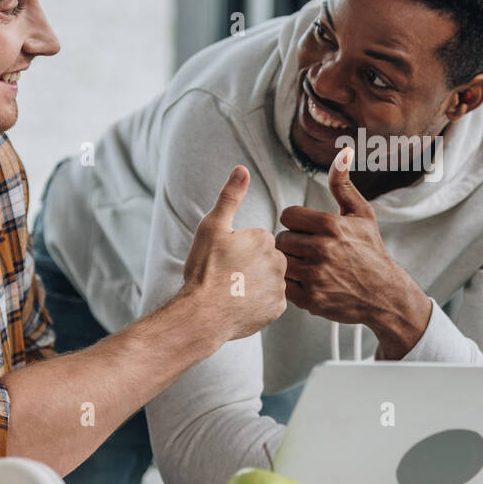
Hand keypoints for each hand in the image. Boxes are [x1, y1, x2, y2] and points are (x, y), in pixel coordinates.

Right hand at [181, 166, 287, 342]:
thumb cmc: (204, 270)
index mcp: (264, 238)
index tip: (226, 260)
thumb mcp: (212, 227)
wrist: (202, 314)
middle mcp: (278, 260)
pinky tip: (242, 304)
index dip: (240, 250)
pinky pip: (271, 301)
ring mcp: (280, 286)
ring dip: (256, 284)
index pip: (258, 240)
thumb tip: (242, 169)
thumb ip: (230, 196)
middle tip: (229, 276)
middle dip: (252, 266)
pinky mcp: (277, 308)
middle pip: (267, 259)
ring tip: (233, 291)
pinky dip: (259, 303)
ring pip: (270, 280)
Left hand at [277, 147, 430, 356]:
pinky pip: (284, 285)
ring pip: (280, 262)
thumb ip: (343, 184)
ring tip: (307, 265)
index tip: (307, 230)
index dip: (296, 223)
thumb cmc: (371, 251)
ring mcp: (315, 275)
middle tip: (307, 250)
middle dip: (292, 244)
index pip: (287, 216)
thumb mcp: (362, 213)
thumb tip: (343, 151)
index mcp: (330, 224)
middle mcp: (321, 249)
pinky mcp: (310, 299)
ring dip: (290, 263)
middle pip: (281, 239)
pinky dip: (293, 284)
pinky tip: (308, 282)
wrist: (385, 294)